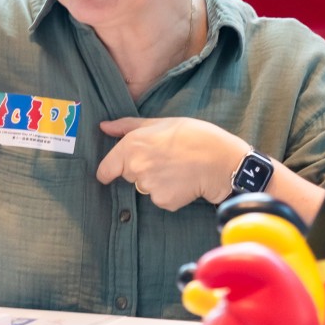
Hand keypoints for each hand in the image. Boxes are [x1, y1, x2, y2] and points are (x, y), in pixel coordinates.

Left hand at [96, 116, 242, 209]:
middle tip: (164, 159)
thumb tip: (103, 127)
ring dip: (156, 181)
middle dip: (140, 170)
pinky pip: (161, 198)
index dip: (109, 170)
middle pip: (128, 176)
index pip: (105, 170)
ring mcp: (148, 187)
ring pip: (145, 187)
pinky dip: (170, 193)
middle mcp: (135, 168)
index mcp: (131, 146)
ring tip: (177, 168)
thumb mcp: (159, 122)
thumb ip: (126, 126)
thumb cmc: (193, 135)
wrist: (220, 159)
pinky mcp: (163, 201)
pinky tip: (183, 181)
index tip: (113, 172)